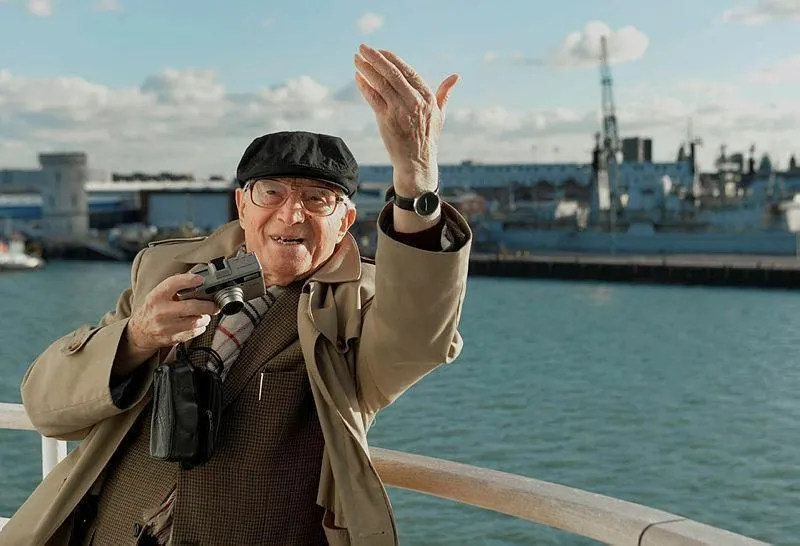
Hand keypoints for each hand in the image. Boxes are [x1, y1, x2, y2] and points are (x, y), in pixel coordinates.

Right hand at [126, 273, 219, 354]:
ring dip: (205, 317)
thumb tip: (197, 278)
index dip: (188, 280)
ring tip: (204, 314)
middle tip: (215, 304)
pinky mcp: (173, 339)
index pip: (173, 284)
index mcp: (157, 296)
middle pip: (192, 307)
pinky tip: (196, 323)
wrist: (139, 332)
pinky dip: (200, 327)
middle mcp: (161, 311)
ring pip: (196, 321)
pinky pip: (194, 332)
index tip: (201, 280)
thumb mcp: (158, 294)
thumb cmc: (153, 309)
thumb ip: (176, 286)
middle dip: (208, 305)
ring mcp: (167, 327)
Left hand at [354, 44, 458, 195]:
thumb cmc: (427, 138)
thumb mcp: (440, 115)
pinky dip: (364, 86)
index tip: (381, 51)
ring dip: (366, 69)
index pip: (408, 71)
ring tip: (356, 58)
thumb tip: (455, 77)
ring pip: (380, 83)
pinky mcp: (386, 119)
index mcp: (427, 97)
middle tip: (363, 48)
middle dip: (376, 58)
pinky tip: (358, 77)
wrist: (417, 162)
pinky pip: (373, 98)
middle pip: (392, 73)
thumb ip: (445, 94)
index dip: (393, 59)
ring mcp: (399, 110)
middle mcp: (414, 101)